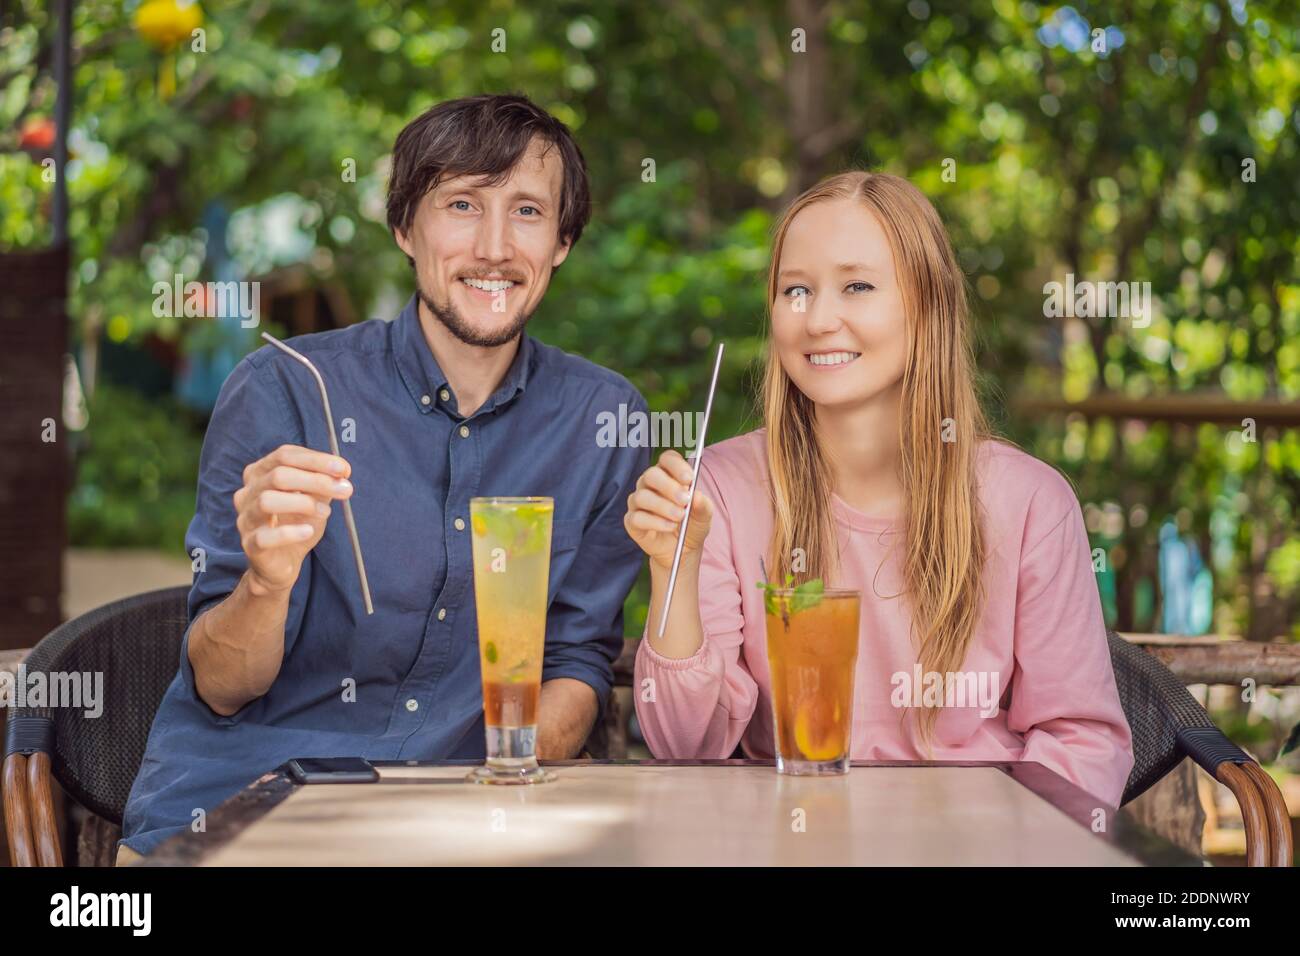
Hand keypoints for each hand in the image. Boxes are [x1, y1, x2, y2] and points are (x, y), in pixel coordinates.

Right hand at [233, 444, 352, 595]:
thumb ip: (323, 484)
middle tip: (345, 490)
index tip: (344, 469)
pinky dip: (290, 532)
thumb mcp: (314, 499)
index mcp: (260, 473)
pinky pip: (266, 536)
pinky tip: (308, 531)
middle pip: (278, 475)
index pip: (284, 455)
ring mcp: (246, 518)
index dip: (316, 460)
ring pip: (267, 500)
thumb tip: (340, 472)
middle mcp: (248, 492)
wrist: (284, 562)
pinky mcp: (250, 544)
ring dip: (304, 503)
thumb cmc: (296, 523)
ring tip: (326, 513)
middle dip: (316, 480)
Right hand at [623, 449, 712, 570]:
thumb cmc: (691, 525)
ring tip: (679, 517)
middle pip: (652, 475)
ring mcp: (638, 502)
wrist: (682, 551)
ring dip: (663, 507)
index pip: (667, 459)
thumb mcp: (703, 515)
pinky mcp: (632, 521)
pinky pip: (637, 517)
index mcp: (668, 475)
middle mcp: (650, 484)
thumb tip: (697, 495)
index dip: (677, 466)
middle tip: (684, 500)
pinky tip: (669, 526)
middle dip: (669, 487)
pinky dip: (655, 522)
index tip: (689, 479)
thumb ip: (702, 504)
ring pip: (643, 496)